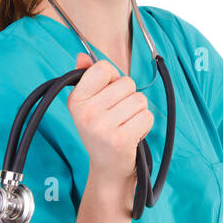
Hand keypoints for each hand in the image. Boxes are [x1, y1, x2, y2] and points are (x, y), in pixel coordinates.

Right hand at [66, 52, 153, 183]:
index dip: (113, 78)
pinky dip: (145, 124)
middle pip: (127, 83)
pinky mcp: (121, 139)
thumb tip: (84, 55)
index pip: (103, 68)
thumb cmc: (102, 130)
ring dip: (138, 112)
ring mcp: (102, 127)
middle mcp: (86, 113)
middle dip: (129, 97)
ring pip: (140, 99)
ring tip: (126, 125)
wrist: (107, 167)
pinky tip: (133, 134)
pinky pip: (147, 116)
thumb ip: (87, 77)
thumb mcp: (89, 104)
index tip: (109, 95)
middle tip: (119, 115)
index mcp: (75, 99)